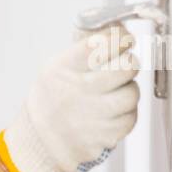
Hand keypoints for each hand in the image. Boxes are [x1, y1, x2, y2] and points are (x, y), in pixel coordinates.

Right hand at [0, 21, 140, 171]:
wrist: (39, 141)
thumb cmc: (51, 100)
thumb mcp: (56, 69)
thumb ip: (83, 50)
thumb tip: (117, 29)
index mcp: (64, 69)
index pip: (101, 44)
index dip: (120, 38)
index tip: (124, 39)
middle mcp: (78, 91)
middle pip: (126, 67)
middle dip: (129, 64)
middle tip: (124, 66)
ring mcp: (92, 115)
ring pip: (132, 93)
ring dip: (128, 90)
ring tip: (115, 92)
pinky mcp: (104, 135)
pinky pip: (130, 117)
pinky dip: (125, 113)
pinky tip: (111, 112)